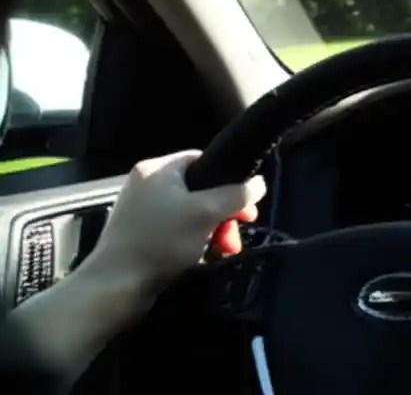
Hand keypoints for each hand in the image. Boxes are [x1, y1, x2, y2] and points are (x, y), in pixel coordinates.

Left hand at [8, 150, 266, 385]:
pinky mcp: (139, 235)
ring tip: (221, 252)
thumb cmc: (161, 241)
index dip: (228, 180)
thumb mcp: (207, 213)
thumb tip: (259, 183)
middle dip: (223, 214)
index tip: (244, 207)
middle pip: (200, 190)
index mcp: (156, 169)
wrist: (116, 286)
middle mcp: (146, 184)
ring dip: (212, 231)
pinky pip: (176, 230)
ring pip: (191, 213)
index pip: (203, 160)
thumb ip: (237, 195)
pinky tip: (202, 258)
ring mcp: (140, 211)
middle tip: (235, 235)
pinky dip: (194, 241)